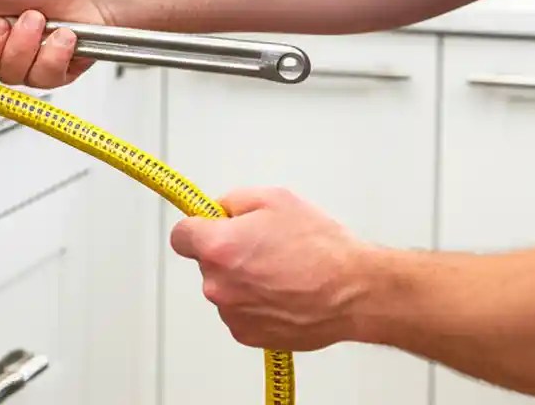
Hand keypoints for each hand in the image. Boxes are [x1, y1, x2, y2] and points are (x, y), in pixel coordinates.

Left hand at [169, 187, 373, 351]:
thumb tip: (219, 210)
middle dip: (226, 253)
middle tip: (263, 247)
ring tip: (281, 272)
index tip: (210, 227)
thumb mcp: (275, 199)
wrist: (354, 292)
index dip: (197, 228)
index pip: (180, 236)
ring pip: (224, 288)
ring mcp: (231, 312)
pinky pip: (240, 312)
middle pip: (206, 262)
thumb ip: (234, 201)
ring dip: (241, 280)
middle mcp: (218, 284)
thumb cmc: (322, 249)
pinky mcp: (246, 334)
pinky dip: (255, 304)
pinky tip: (283, 293)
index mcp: (218, 247)